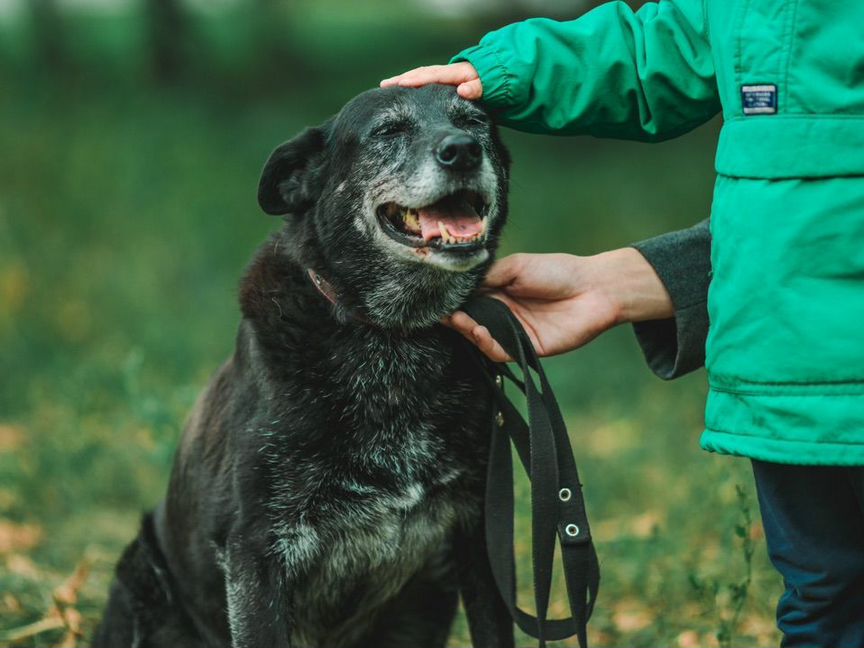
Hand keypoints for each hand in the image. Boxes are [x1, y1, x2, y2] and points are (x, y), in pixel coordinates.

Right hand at [380, 62, 482, 99]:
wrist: (495, 75)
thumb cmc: (490, 83)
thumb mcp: (487, 86)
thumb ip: (476, 88)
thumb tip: (462, 90)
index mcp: (455, 74)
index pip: (432, 76)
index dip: (416, 79)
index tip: (401, 84)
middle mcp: (446, 72)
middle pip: (421, 73)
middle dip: (402, 78)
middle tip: (384, 85)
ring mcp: (443, 75)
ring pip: (420, 75)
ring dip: (404, 79)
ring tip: (387, 86)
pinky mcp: (442, 81)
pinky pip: (424, 80)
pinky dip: (411, 82)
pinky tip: (401, 89)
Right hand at [445, 250, 674, 361]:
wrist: (594, 289)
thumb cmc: (557, 270)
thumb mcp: (516, 266)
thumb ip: (487, 276)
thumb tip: (456, 286)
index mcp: (497, 291)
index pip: (467, 299)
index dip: (451, 300)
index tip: (435, 298)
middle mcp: (501, 313)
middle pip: (469, 320)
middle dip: (454, 317)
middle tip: (441, 313)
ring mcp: (512, 332)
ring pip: (480, 337)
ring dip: (467, 331)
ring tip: (459, 320)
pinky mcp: (525, 349)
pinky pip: (499, 352)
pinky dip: (486, 345)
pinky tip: (480, 332)